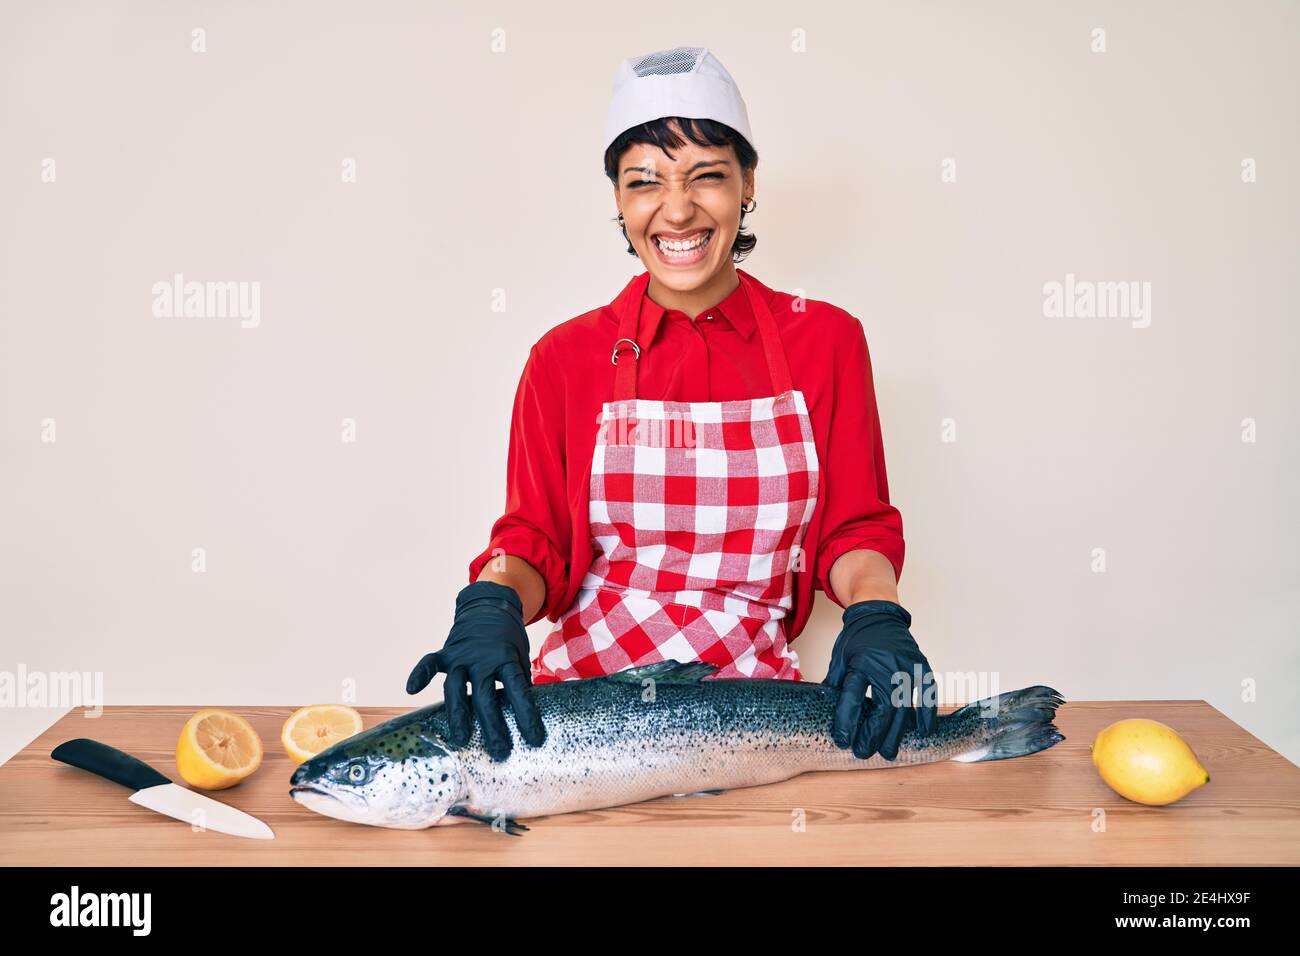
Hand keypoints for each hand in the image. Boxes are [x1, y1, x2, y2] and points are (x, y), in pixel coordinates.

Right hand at [405, 580, 545, 760]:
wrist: (491, 606)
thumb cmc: (508, 640)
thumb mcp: (520, 656)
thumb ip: (520, 681)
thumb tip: (526, 714)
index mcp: (507, 659)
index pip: (518, 690)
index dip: (526, 715)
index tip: (534, 738)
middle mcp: (484, 659)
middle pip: (486, 696)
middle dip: (493, 726)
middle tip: (499, 750)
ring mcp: (463, 656)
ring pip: (457, 688)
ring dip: (459, 714)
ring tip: (462, 739)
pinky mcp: (447, 652)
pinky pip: (431, 663)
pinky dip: (420, 673)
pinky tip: (412, 688)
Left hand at [823, 600, 936, 759]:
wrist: (878, 613)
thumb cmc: (856, 637)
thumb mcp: (839, 657)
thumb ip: (834, 682)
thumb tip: (824, 707)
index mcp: (860, 664)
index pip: (853, 699)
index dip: (847, 723)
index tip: (843, 740)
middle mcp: (884, 667)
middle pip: (880, 710)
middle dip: (872, 735)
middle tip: (864, 753)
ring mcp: (904, 666)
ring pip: (903, 707)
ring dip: (896, 733)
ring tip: (889, 753)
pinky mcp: (919, 664)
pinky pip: (928, 691)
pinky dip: (928, 711)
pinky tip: (923, 730)